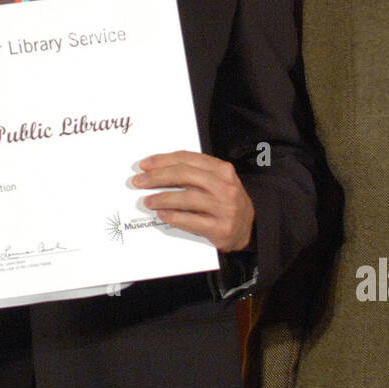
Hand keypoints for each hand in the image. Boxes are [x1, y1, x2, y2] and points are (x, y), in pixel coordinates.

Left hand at [133, 151, 254, 253]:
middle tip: (139, 181)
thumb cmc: (225, 202)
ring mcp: (224, 208)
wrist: (249, 228)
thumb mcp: (217, 181)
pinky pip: (191, 220)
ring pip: (186, 198)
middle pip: (184, 175)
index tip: (145, 164)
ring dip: (162, 198)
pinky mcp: (220, 228)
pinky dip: (173, 217)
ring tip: (147, 200)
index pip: (188, 159)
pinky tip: (162, 214)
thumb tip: (158, 170)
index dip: (163, 160)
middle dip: (157, 177)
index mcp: (222, 170)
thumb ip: (195, 173)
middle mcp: (224, 186)